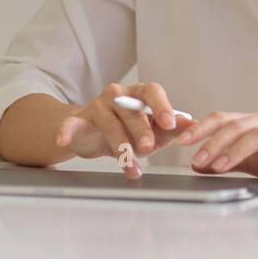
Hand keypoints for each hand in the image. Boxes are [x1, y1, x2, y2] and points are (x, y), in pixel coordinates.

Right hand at [54, 83, 193, 178]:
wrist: (96, 136)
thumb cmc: (131, 131)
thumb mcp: (156, 132)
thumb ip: (174, 129)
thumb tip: (194, 126)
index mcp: (139, 94)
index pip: (152, 92)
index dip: (161, 106)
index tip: (170, 123)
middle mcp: (118, 95)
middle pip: (131, 109)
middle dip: (140, 130)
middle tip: (147, 147)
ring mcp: (97, 106)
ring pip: (109, 123)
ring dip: (120, 146)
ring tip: (131, 166)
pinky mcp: (79, 119)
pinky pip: (72, 123)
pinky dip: (66, 129)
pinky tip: (63, 139)